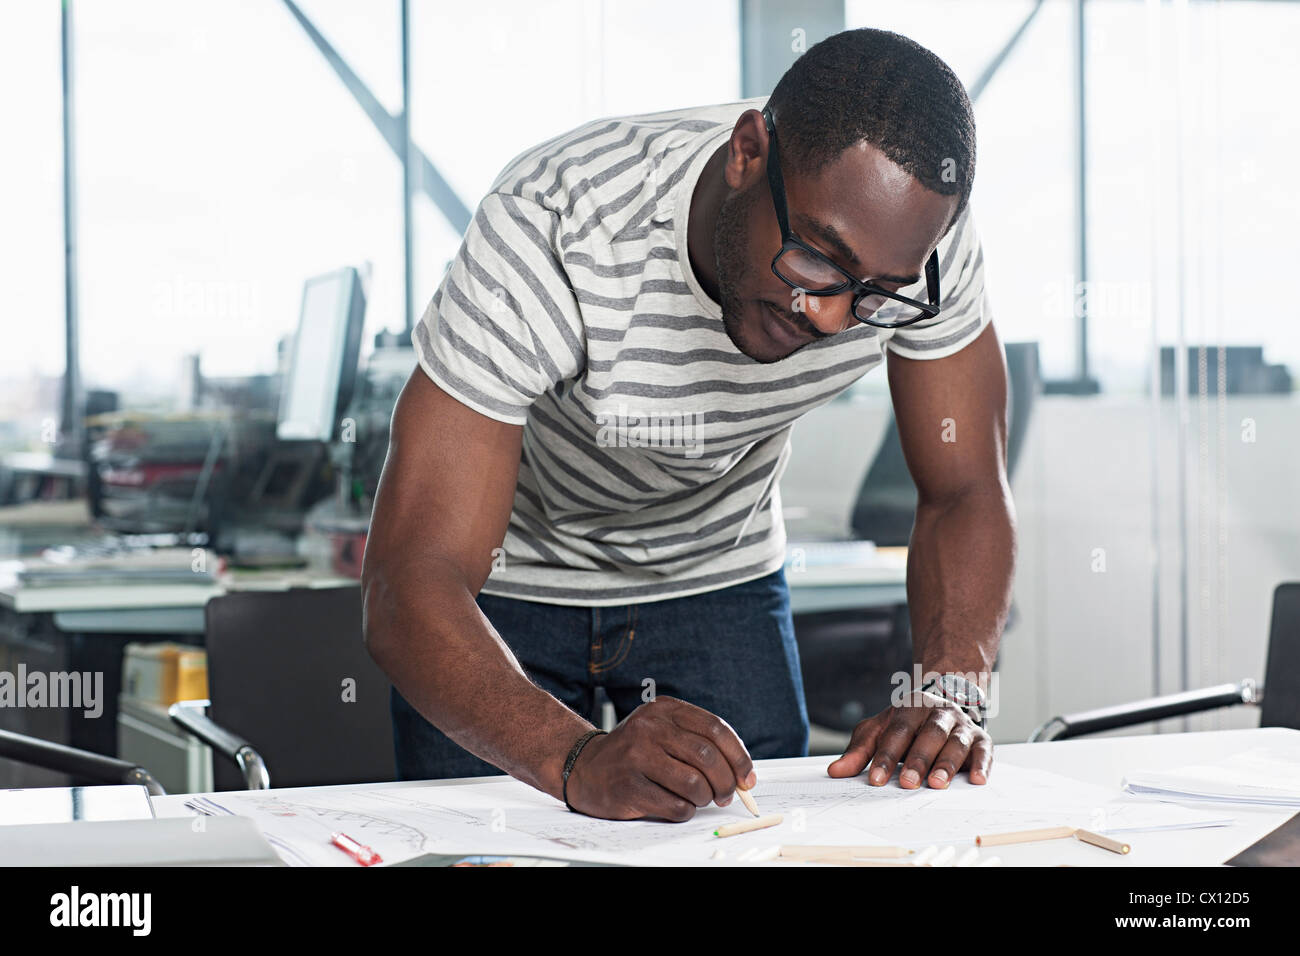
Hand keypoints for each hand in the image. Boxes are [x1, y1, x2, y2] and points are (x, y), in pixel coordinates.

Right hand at [564, 696, 755, 820]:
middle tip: (726, 795)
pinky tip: (678, 805)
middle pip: (707, 757)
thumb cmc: (634, 752)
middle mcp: (650, 728)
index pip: (715, 729)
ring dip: (705, 798)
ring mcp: (637, 756)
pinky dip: (686, 810)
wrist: (584, 767)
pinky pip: (675, 805)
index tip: (747, 777)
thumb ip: (698, 742)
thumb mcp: (662, 731)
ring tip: (700, 799)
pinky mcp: (629, 787)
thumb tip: (742, 773)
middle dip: (725, 782)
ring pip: (694, 784)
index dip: (738, 756)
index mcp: (664, 709)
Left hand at [827, 690, 991, 788]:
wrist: (943, 702)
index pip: (896, 732)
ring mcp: (962, 725)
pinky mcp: (982, 739)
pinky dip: (982, 765)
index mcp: (911, 708)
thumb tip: (835, 771)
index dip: (885, 756)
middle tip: (906, 783)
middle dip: (917, 760)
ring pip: (955, 743)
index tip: (874, 780)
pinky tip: (977, 780)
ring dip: (946, 764)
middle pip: (928, 735)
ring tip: (936, 784)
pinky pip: (984, 751)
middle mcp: (939, 714)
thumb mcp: (880, 730)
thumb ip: (860, 750)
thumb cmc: (907, 724)